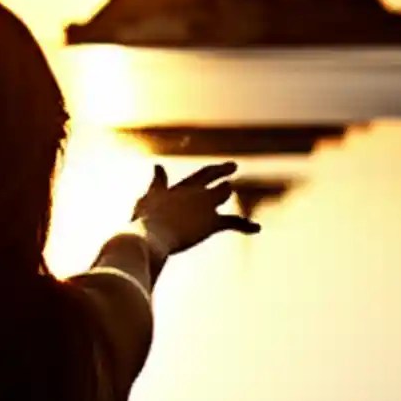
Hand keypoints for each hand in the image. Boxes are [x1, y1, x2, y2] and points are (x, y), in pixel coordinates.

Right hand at [132, 162, 260, 253]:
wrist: (150, 235)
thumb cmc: (143, 222)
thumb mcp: (147, 199)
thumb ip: (158, 183)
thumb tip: (158, 165)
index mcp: (179, 187)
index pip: (199, 176)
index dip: (210, 171)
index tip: (216, 167)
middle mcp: (195, 191)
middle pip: (213, 175)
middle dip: (223, 170)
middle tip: (233, 165)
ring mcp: (205, 204)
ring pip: (223, 192)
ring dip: (225, 193)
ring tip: (228, 190)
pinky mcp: (212, 221)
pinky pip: (235, 222)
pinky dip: (246, 225)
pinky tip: (257, 228)